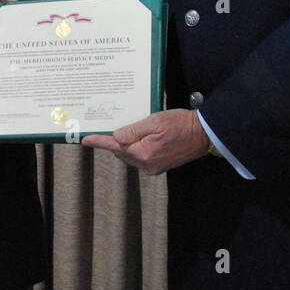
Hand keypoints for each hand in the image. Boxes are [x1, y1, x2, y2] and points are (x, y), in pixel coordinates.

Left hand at [81, 109, 209, 174]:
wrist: (204, 134)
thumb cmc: (181, 124)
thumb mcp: (155, 121)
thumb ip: (133, 130)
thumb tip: (116, 137)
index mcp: (144, 153)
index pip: (115, 147)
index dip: (100, 142)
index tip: (85, 140)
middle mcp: (147, 165)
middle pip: (122, 153)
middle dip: (113, 143)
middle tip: (102, 131)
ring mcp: (154, 168)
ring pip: (131, 156)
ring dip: (125, 146)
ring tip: (122, 132)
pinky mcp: (160, 166)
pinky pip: (141, 158)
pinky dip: (135, 149)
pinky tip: (138, 139)